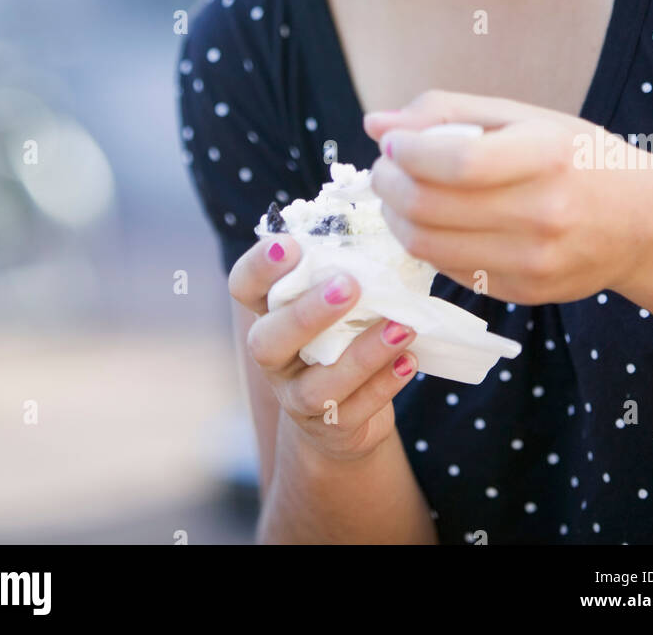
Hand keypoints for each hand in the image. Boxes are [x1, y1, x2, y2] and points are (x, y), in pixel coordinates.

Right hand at [228, 235, 419, 460]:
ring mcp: (297, 397)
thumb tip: (378, 223)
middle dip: (307, 313)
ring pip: (319, 385)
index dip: (259, 267)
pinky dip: (384, 385)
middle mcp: (273, 357)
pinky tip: (409, 359)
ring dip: (362, 354)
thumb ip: (342, 268)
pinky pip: (355, 411)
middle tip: (348, 285)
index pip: (243, 286)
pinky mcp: (331, 429)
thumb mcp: (334, 302)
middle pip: (268, 340)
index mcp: (269, 313)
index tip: (291, 245)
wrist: (343, 417)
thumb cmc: (341, 335)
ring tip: (401, 327)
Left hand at [364, 89, 652, 304]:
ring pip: (427, 246)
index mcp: (546, 155)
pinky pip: (448, 270)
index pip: (455, 163)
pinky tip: (435, 221)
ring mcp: (534, 262)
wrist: (643, 222)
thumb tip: (375, 124)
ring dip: (395, 217)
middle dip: (387, 184)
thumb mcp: (524, 116)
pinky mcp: (524, 293)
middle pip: (429, 208)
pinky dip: (426, 243)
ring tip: (400, 194)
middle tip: (385, 168)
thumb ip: (446, 113)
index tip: (393, 143)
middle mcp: (543, 214)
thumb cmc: (577, 156)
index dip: (406, 152)